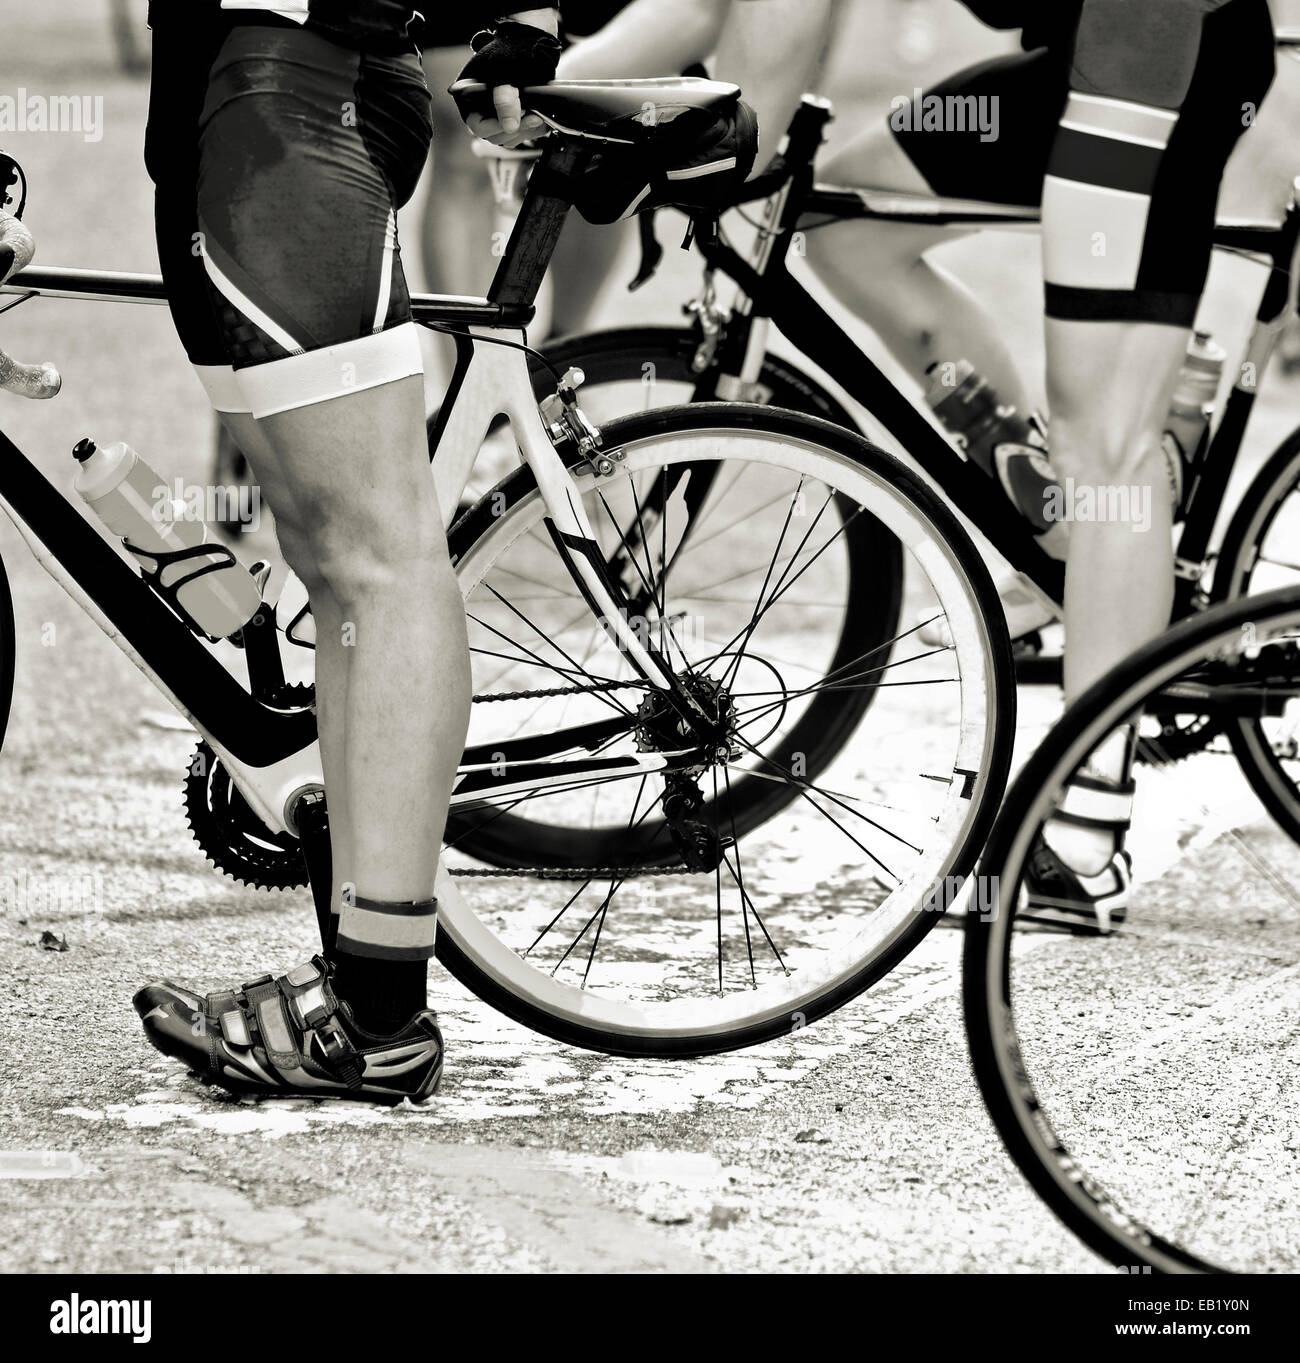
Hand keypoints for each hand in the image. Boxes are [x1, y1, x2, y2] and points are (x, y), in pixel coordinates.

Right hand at [453, 15, 559, 144]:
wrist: (530, 44)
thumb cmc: (512, 51)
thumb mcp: (505, 73)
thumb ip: (505, 100)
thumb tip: (509, 127)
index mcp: (470, 95)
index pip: (477, 124)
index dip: (495, 127)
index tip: (513, 124)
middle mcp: (482, 108)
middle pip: (495, 135)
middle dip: (516, 129)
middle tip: (533, 117)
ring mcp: (498, 114)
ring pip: (510, 137)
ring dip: (526, 131)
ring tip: (540, 117)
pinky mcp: (514, 116)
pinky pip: (522, 133)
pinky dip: (533, 130)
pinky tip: (543, 121)